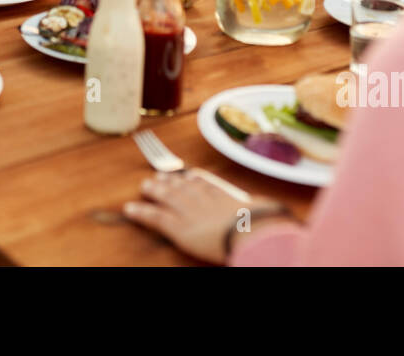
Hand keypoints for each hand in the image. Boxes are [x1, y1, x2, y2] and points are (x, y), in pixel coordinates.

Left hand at [123, 171, 288, 264]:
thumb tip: (274, 211)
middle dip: (170, 180)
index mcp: (225, 194)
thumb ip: (263, 209)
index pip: (205, 182)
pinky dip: (141, 212)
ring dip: (155, 190)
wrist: (251, 230)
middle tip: (159, 173)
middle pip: (183, 185)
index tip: (187, 174)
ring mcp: (189, 210)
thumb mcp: (266, 211)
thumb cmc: (263, 223)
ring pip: (167, 197)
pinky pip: (156, 218)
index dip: (193, 178)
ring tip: (145, 185)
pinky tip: (129, 209)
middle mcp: (204, 198)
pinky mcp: (178, 226)